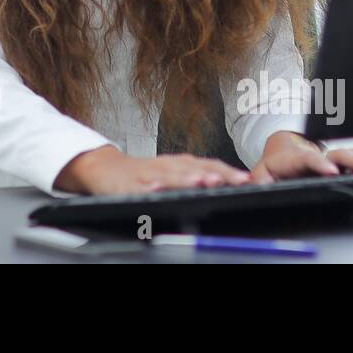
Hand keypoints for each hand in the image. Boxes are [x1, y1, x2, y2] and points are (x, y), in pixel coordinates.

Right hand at [54, 145, 251, 194]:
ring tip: (202, 181)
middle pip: (193, 167)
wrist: (103, 168)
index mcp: (179, 164)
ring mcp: (148, 174)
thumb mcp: (170, 175)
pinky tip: (156, 187)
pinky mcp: (129, 184)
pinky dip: (149, 186)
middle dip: (214, 173)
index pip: (208, 165)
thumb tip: (224, 184)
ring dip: (186, 177)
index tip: (248, 179)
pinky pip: (140, 185)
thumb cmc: (141, 174)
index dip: (228, 171)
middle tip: (234, 179)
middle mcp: (166, 166)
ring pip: (170, 174)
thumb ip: (194, 178)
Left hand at [249, 130, 352, 183]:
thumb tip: (252, 185)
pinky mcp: (342, 164)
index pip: (307, 158)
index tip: (331, 170)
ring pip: (351, 156)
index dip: (319, 163)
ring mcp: (331, 158)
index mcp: (295, 158)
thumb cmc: (274, 168)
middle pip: (337, 154)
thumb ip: (259, 181)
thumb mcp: (261, 175)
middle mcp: (317, 156)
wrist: (284, 152)